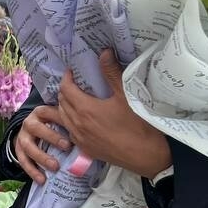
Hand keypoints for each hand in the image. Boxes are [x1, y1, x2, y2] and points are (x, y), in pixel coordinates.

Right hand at [14, 104, 70, 184]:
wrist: (31, 132)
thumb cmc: (51, 127)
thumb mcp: (58, 121)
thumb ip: (69, 123)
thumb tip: (91, 132)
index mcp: (41, 113)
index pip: (49, 113)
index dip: (61, 119)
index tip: (75, 128)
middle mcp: (29, 123)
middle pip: (36, 128)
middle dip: (51, 137)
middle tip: (67, 147)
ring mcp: (22, 137)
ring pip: (28, 147)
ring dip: (42, 157)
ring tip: (55, 167)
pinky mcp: (18, 150)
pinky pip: (23, 161)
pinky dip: (32, 171)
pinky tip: (42, 180)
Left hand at [55, 50, 170, 177]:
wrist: (146, 155)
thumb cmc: (137, 124)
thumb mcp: (125, 95)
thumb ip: (112, 73)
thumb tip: (104, 52)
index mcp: (84, 109)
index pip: (65, 89)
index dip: (66, 78)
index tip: (72, 71)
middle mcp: (77, 124)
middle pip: (61, 103)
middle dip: (65, 90)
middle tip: (74, 83)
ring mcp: (80, 139)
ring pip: (63, 118)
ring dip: (65, 106)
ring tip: (75, 99)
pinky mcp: (86, 149)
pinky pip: (70, 132)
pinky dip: (70, 122)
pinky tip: (80, 120)